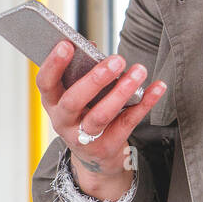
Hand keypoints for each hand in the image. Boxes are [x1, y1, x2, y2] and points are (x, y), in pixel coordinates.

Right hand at [37, 41, 166, 186]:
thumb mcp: (76, 94)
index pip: (45, 83)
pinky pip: (127, 123)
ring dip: (122, 91)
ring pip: (101, 115)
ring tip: (139, 71)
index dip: (53, 64)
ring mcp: (83, 137)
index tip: (67, 45)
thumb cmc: (85, 113)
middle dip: (95, 79)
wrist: (94, 156)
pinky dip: (144, 103)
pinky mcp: (106, 146)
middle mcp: (63, 121)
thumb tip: (91, 45)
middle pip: (73, 101)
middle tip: (117, 60)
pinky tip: (157, 87)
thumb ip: (81, 71)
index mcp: (52, 102)